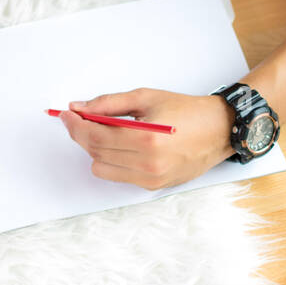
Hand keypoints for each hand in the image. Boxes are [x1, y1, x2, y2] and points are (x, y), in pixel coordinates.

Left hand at [59, 89, 233, 189]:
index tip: (66, 114)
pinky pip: (117, 176)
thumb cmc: (186, 111)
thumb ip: (109, 104)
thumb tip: (79, 108)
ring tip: (107, 132)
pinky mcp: (153, 186)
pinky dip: (113, 161)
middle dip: (82, 133)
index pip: (94, 136)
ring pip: (101, 168)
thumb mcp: (145, 97)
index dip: (74, 125)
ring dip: (96, 149)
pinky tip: (122, 146)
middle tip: (80, 117)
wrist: (219, 130)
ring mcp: (150, 178)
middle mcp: (147, 163)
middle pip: (94, 152)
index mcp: (146, 139)